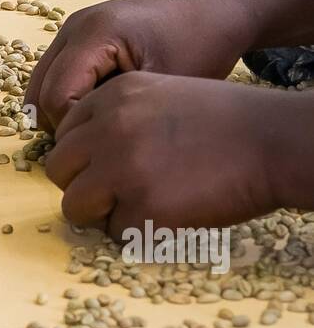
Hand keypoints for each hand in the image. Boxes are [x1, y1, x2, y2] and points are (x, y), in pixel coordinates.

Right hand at [27, 0, 251, 131]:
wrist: (218, 9)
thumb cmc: (201, 46)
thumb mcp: (165, 89)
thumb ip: (124, 119)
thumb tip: (89, 155)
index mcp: (94, 33)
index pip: (55, 97)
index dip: (73, 132)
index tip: (107, 151)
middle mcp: (75, 26)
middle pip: (38, 91)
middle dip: (62, 125)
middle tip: (101, 146)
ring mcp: (74, 27)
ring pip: (42, 84)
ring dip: (62, 113)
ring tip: (102, 129)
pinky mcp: (81, 34)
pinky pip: (57, 74)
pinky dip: (69, 99)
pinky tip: (104, 111)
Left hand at [45, 73, 289, 238]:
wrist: (269, 142)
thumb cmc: (223, 122)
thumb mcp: (160, 95)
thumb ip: (117, 118)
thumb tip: (83, 158)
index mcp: (111, 97)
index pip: (63, 134)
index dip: (82, 157)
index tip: (104, 168)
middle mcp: (108, 129)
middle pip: (58, 170)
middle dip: (82, 186)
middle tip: (116, 194)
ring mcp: (122, 169)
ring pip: (74, 206)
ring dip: (101, 213)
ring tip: (139, 207)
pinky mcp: (141, 207)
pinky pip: (114, 232)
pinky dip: (137, 232)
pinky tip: (168, 214)